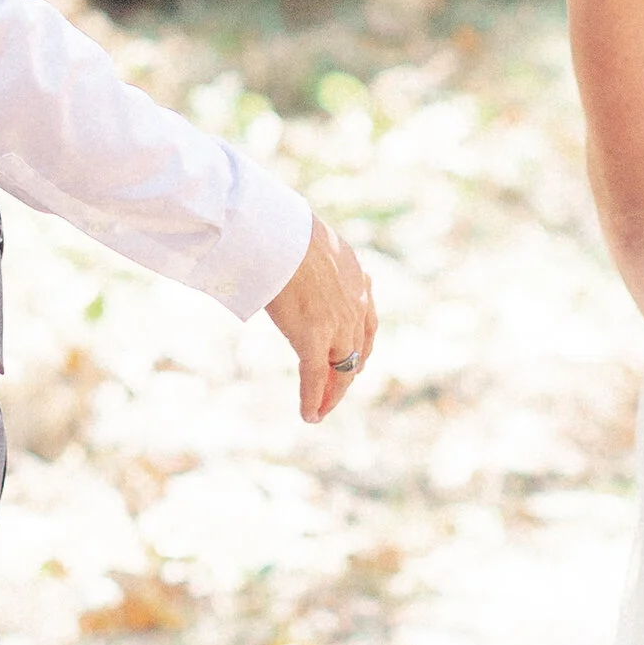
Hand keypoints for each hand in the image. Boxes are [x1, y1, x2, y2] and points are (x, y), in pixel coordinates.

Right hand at [264, 212, 378, 424]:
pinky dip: (314, 399)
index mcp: (357, 278)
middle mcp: (356, 304)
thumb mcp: (308, 240)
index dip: (360, 346)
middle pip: (358, 351)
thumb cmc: (281, 229)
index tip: (355, 360)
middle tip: (336, 392)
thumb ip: (310, 258)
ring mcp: (337, 324)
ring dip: (332, 393)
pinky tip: (309, 416)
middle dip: (347, 374)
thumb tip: (290, 257)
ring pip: (342, 369)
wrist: (276, 232)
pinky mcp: (314, 338)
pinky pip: (315, 377)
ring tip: (322, 409)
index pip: (367, 322)